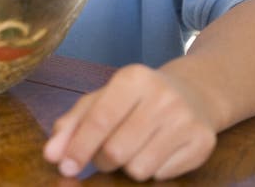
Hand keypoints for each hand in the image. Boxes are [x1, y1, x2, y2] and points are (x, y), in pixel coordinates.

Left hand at [43, 63, 216, 180]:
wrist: (193, 93)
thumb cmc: (137, 99)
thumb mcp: (104, 99)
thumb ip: (74, 123)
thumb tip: (52, 155)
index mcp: (133, 78)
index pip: (100, 118)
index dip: (79, 146)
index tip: (65, 167)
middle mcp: (162, 95)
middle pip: (117, 150)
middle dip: (103, 160)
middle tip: (105, 154)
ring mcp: (184, 119)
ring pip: (139, 169)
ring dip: (128, 168)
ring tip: (133, 148)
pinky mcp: (202, 142)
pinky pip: (162, 175)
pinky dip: (152, 171)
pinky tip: (157, 151)